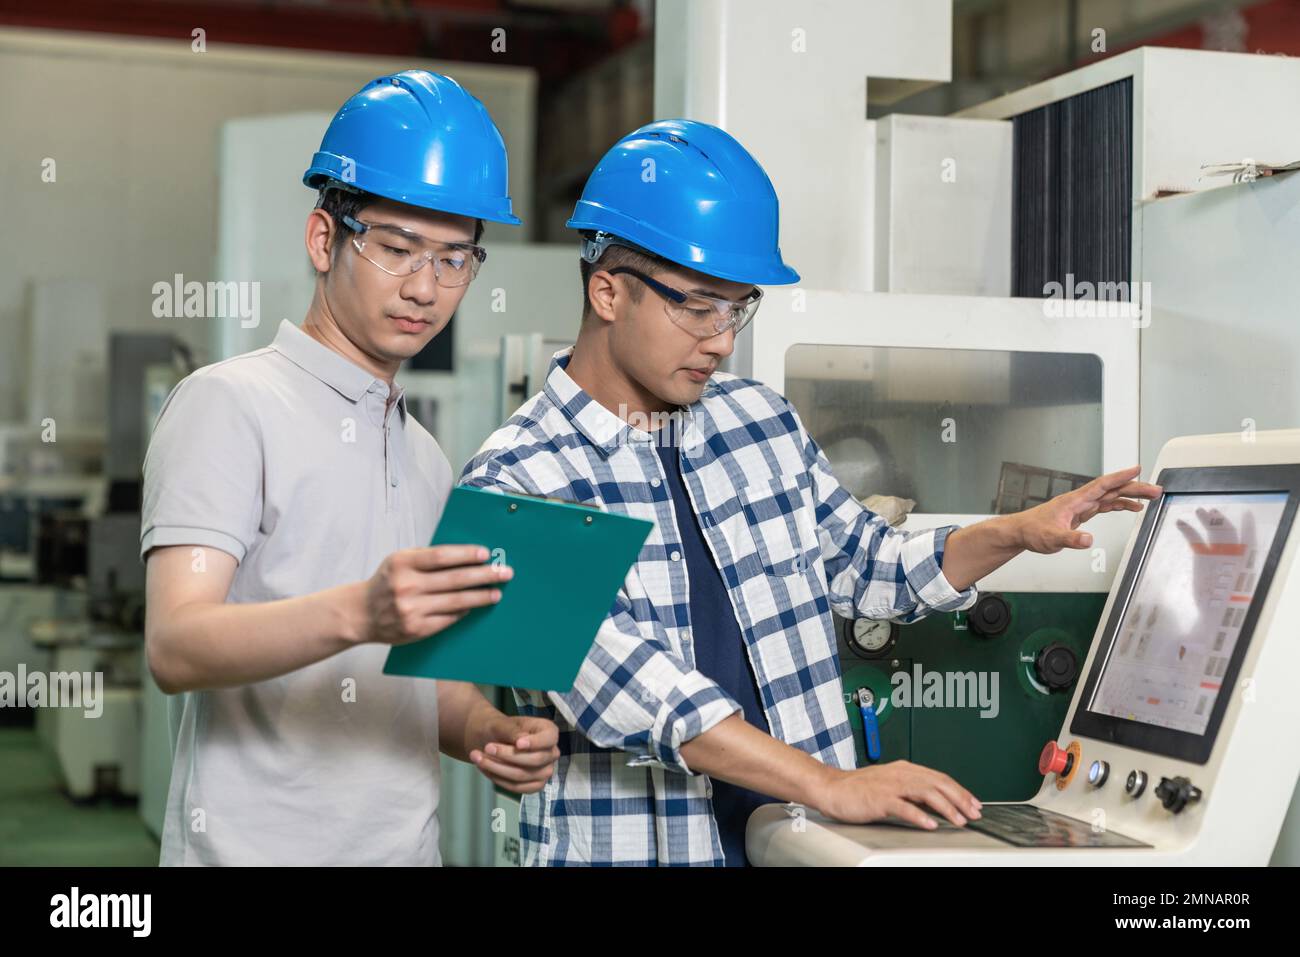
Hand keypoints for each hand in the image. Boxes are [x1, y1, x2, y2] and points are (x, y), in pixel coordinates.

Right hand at [356, 545, 511, 644]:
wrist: (361, 613)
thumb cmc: (386, 582)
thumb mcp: (399, 561)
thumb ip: (426, 557)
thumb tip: (466, 556)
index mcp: (403, 563)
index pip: (441, 556)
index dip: (466, 554)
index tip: (486, 554)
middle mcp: (407, 586)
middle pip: (454, 579)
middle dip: (484, 576)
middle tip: (504, 573)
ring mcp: (412, 609)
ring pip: (456, 601)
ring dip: (481, 596)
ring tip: (497, 592)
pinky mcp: (417, 629)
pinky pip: (448, 618)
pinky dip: (464, 610)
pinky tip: (475, 605)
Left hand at [467, 713, 560, 794]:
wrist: (489, 741)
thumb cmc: (498, 728)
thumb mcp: (502, 724)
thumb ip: (511, 731)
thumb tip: (521, 741)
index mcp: (549, 731)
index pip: (549, 738)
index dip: (535, 743)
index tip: (518, 744)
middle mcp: (551, 752)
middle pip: (535, 760)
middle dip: (508, 756)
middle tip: (487, 747)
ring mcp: (544, 771)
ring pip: (523, 776)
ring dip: (497, 769)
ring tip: (477, 757)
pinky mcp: (534, 785)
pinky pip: (517, 787)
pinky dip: (498, 779)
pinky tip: (484, 768)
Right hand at [811, 760, 981, 828]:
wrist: (830, 788)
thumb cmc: (857, 789)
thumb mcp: (890, 784)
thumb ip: (912, 791)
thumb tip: (936, 802)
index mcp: (904, 769)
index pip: (939, 777)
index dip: (960, 790)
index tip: (973, 803)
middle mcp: (900, 774)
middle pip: (937, 783)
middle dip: (960, 798)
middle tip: (974, 813)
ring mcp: (890, 785)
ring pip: (925, 792)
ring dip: (945, 807)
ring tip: (958, 819)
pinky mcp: (879, 799)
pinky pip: (903, 807)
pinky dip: (919, 815)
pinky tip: (930, 824)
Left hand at [1016, 465, 1161, 553]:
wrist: (1021, 532)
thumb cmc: (1032, 532)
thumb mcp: (1051, 538)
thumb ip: (1070, 539)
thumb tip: (1087, 540)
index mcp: (1074, 501)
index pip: (1101, 485)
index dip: (1120, 477)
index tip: (1137, 469)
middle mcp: (1080, 500)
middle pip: (1111, 489)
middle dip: (1134, 487)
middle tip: (1155, 489)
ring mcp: (1081, 506)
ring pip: (1110, 496)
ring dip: (1130, 495)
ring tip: (1151, 497)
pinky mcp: (1081, 514)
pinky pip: (1105, 506)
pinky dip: (1119, 505)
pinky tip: (1131, 507)